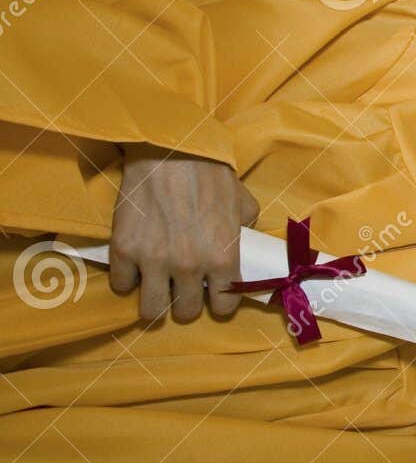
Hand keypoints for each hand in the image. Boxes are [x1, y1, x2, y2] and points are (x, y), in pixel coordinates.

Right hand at [110, 148, 260, 322]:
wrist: (172, 150)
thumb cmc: (212, 173)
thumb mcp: (243, 203)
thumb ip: (246, 229)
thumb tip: (244, 241)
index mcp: (223, 259)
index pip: (224, 307)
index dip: (220, 303)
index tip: (214, 295)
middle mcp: (189, 267)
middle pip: (186, 312)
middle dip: (187, 304)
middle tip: (184, 290)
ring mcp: (154, 261)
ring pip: (151, 311)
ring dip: (156, 304)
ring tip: (157, 290)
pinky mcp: (124, 250)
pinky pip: (121, 285)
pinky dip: (127, 280)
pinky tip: (135, 269)